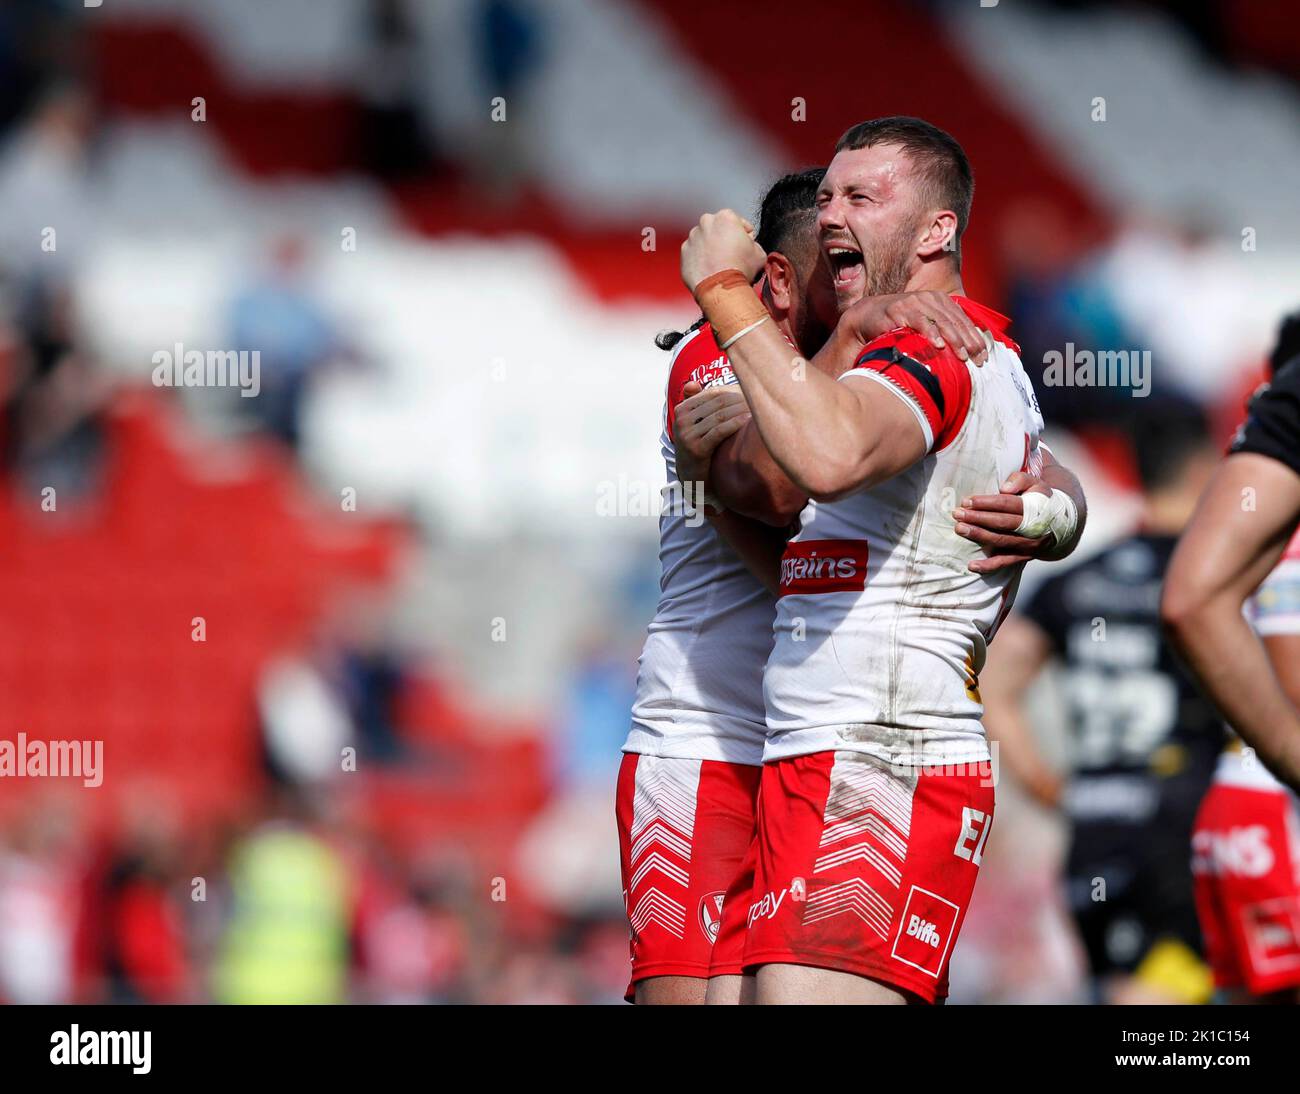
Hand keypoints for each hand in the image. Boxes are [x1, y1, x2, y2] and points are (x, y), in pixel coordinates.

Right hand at [673, 380, 749, 493]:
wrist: (692, 477)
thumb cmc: (699, 446)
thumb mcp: (694, 423)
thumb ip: (695, 403)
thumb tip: (694, 383)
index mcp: (681, 409)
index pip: (712, 393)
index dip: (733, 391)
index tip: (751, 391)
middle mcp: (681, 420)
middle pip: (717, 403)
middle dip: (740, 400)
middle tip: (757, 399)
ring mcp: (687, 435)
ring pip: (720, 416)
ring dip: (741, 411)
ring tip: (756, 409)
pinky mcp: (696, 449)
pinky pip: (719, 431)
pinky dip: (735, 424)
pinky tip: (748, 420)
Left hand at [681, 210, 765, 294]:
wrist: (721, 290)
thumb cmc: (739, 270)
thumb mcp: (759, 253)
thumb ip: (753, 243)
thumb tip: (749, 246)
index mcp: (725, 217)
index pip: (737, 221)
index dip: (743, 234)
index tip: (744, 245)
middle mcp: (706, 223)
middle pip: (717, 228)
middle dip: (724, 239)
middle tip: (731, 256)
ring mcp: (692, 238)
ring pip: (704, 240)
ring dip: (711, 249)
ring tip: (720, 265)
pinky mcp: (684, 253)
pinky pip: (694, 254)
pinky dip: (700, 260)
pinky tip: (710, 270)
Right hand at [844, 291, 987, 363]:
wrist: (868, 317)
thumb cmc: (900, 324)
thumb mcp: (925, 325)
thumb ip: (943, 331)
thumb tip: (966, 350)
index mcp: (941, 301)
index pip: (963, 320)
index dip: (975, 338)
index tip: (983, 356)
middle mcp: (931, 299)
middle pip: (955, 322)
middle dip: (968, 342)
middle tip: (977, 360)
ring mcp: (915, 303)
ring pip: (941, 322)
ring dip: (954, 340)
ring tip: (962, 356)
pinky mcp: (900, 310)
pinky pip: (919, 322)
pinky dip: (929, 333)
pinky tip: (938, 345)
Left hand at [953, 471, 1053, 572]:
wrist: (1059, 525)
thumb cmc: (1039, 500)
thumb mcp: (1035, 484)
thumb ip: (1020, 479)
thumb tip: (1004, 488)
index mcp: (1034, 508)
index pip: (1007, 504)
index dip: (986, 503)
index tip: (967, 501)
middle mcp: (1032, 528)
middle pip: (1001, 523)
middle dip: (977, 518)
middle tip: (957, 514)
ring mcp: (1028, 545)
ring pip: (1000, 541)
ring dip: (978, 536)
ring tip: (959, 529)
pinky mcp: (1023, 557)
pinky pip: (1004, 563)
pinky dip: (988, 566)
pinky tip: (971, 565)